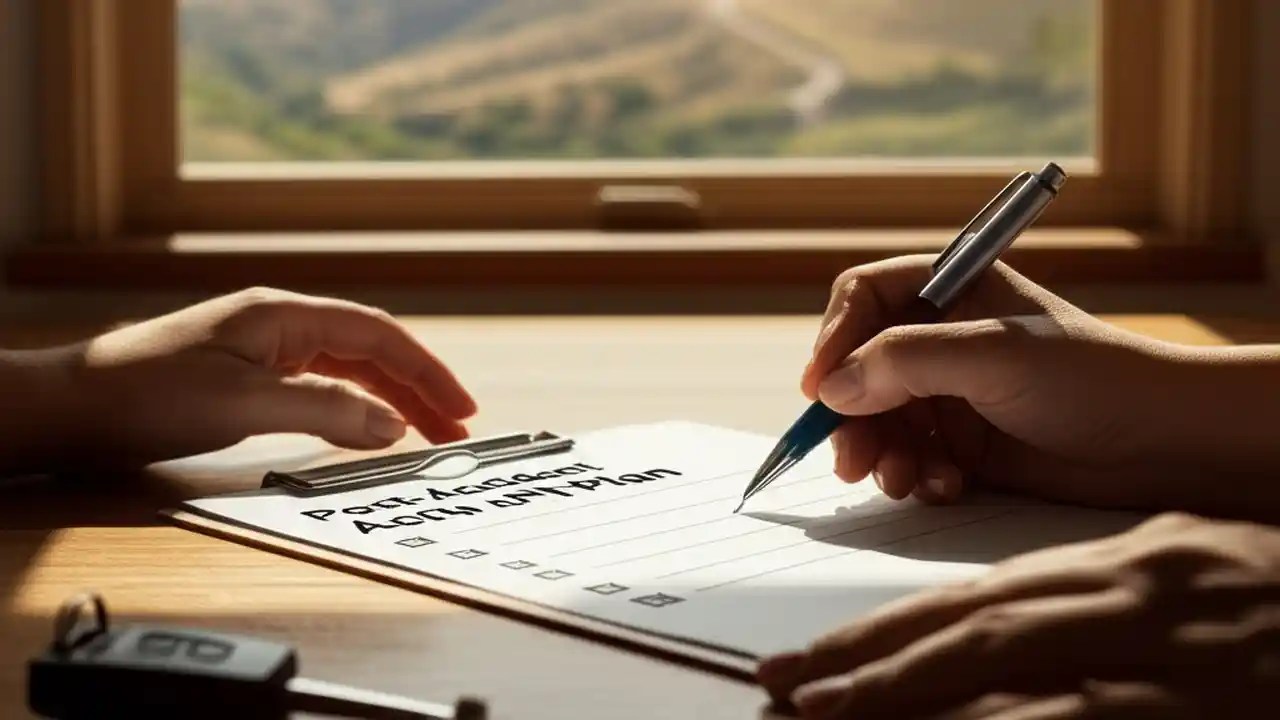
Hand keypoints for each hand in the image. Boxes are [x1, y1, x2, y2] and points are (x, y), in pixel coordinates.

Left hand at [52, 288, 476, 464]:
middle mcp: (277, 325)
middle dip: (417, 388)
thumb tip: (392, 424)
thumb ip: (325, 410)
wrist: (68, 407)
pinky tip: (366, 430)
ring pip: (346, 370)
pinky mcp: (245, 377)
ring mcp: (262, 350)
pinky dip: (352, 408)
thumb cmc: (145, 394)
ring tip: (425, 434)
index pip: (377, 334)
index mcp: (282, 315)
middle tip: (456, 428)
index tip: (461, 407)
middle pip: (368, 351)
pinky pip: (318, 387)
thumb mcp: (244, 404)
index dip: (426, 370)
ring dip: (388, 400)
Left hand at [757, 512, 1279, 718]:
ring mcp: (1166, 649)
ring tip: (821, 716)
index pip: (980, 590)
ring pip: (1006, 668)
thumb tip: (1009, 636)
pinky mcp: (1194, 700)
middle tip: (783, 683)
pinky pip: (1073, 718)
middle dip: (866, 658)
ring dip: (906, 697)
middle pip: (969, 622)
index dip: (889, 625)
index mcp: (1130, 560)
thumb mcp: (1196, 582)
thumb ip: (1105, 606)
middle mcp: (1134, 591)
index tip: (817, 655)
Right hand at [804, 256, 1279, 519]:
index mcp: (951, 290)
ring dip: (881, 454)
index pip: (864, 300)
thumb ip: (904, 362)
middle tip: (852, 459)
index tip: (819, 390)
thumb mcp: (991, 355)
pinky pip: (910, 458)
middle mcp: (943, 337)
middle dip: (852, 416)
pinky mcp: (964, 444)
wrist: (1160, 443)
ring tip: (903, 480)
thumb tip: (831, 389)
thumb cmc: (1090, 378)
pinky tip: (945, 488)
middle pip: (859, 368)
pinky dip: (915, 476)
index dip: (833, 340)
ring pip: (878, 420)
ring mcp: (951, 392)